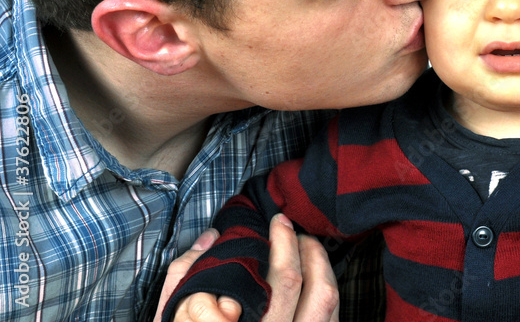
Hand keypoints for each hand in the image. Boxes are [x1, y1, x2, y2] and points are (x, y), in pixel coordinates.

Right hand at [153, 214, 338, 321]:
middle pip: (313, 289)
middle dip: (306, 249)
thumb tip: (211, 239)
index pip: (283, 284)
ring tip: (306, 246)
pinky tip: (313, 277)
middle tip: (290, 227)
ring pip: (328, 302)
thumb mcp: (173, 318)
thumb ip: (186, 276)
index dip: (285, 247)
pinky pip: (329, 317)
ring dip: (322, 267)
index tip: (278, 223)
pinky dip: (325, 291)